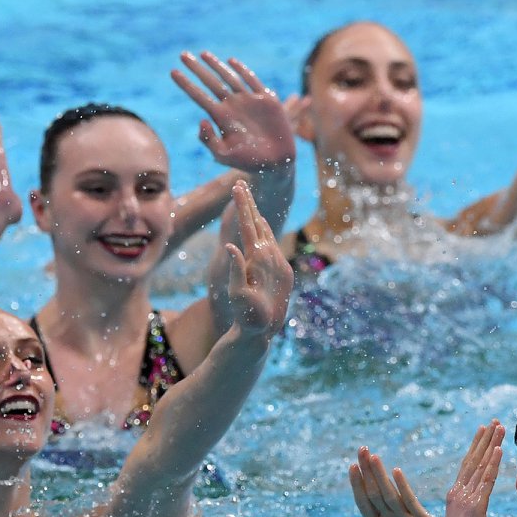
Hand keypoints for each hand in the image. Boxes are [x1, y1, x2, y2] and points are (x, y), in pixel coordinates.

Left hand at [173, 52, 293, 173]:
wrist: (275, 162)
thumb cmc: (247, 161)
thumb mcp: (223, 155)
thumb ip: (208, 140)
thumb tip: (201, 120)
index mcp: (221, 117)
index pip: (199, 96)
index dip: (186, 84)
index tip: (172, 72)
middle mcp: (232, 105)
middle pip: (211, 82)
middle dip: (197, 69)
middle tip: (182, 55)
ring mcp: (248, 101)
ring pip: (229, 77)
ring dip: (216, 65)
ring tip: (203, 54)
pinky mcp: (266, 99)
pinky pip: (252, 80)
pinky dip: (242, 70)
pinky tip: (231, 61)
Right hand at [218, 181, 292, 337]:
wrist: (265, 331)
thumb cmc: (247, 315)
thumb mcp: (237, 294)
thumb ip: (235, 270)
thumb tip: (231, 246)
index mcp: (259, 258)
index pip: (248, 225)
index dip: (242, 205)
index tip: (237, 187)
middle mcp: (271, 256)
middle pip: (258, 223)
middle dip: (248, 204)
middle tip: (240, 185)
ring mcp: (279, 262)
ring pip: (267, 233)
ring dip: (257, 216)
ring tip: (250, 201)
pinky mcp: (284, 271)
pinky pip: (272, 245)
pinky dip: (265, 232)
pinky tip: (261, 226)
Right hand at [442, 421, 503, 516]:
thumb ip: (466, 515)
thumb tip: (473, 513)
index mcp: (455, 495)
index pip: (468, 466)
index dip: (476, 447)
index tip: (483, 430)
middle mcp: (459, 493)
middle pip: (474, 460)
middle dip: (485, 440)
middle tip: (493, 421)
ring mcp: (467, 499)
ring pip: (482, 467)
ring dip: (491, 445)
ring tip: (499, 426)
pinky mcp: (476, 508)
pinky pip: (486, 482)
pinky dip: (492, 464)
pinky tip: (499, 450)